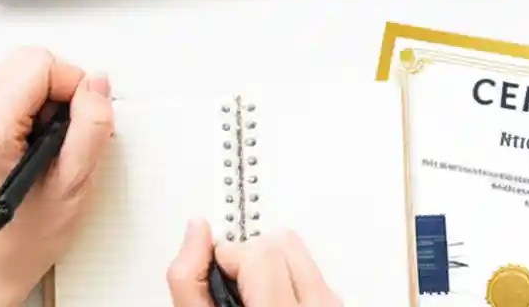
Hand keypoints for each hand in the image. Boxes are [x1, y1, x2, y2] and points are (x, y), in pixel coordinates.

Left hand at [0, 48, 115, 306]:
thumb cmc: (26, 235)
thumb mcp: (75, 184)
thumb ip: (91, 127)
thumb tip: (98, 83)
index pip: (42, 65)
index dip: (75, 87)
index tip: (82, 123)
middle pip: (28, 60)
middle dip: (62, 87)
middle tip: (69, 131)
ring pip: (21, 70)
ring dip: (48, 97)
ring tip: (53, 140)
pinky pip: (10, 87)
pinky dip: (34, 104)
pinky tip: (38, 140)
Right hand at [168, 219, 341, 306]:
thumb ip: (190, 280)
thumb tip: (197, 229)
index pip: (260, 251)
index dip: (229, 255)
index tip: (218, 269)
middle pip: (283, 241)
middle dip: (251, 256)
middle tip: (234, 288)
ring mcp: (331, 305)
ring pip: (299, 250)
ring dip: (272, 265)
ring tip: (254, 295)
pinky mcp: (338, 304)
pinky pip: (314, 270)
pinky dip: (290, 278)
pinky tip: (274, 299)